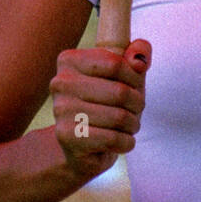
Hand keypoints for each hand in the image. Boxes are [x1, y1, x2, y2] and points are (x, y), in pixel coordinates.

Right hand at [50, 39, 149, 181]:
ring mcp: (61, 110)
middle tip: (135, 112)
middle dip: (138, 104)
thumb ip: (137, 56)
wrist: (78, 145)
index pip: (116, 63)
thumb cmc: (104, 104)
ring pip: (119, 117)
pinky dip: (126, 142)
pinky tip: (122, 141)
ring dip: (133, 125)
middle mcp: (61, 83)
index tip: (135, 87)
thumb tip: (140, 58)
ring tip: (128, 126)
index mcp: (70, 60)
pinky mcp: (67, 136)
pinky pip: (113, 138)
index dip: (135, 78)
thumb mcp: (124, 75)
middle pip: (120, 92)